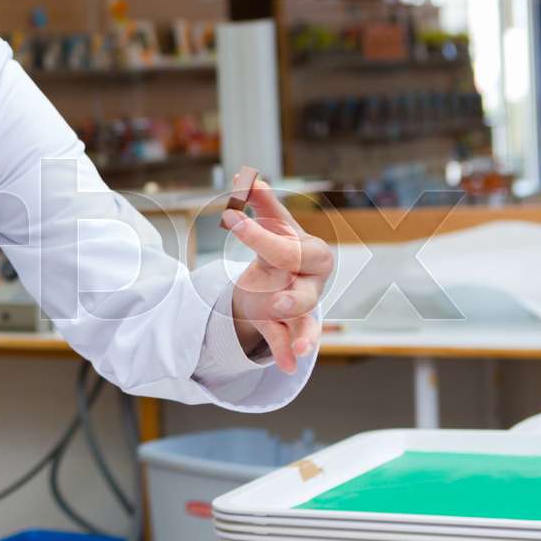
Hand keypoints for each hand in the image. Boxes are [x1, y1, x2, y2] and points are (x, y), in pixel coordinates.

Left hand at [222, 180, 333, 374]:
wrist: (289, 283)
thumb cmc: (284, 251)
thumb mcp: (275, 229)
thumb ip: (264, 205)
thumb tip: (248, 176)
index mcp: (308, 253)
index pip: (287, 244)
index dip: (260, 236)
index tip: (229, 219)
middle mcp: (311, 281)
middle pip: (307, 286)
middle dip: (291, 290)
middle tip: (271, 298)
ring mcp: (304, 307)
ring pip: (307, 320)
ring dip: (302, 333)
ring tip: (296, 350)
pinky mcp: (291, 327)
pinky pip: (292, 341)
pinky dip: (288, 353)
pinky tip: (288, 365)